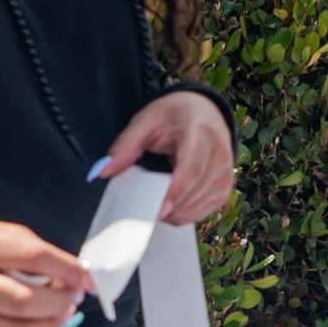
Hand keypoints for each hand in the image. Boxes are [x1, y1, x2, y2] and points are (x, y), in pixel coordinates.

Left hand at [102, 91, 234, 225]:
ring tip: (154, 206)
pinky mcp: (225, 187)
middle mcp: (220, 153)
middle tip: (142, 214)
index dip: (176, 192)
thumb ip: (124, 146)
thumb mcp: (146, 122)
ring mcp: (226, 172)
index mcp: (200, 132)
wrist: (205, 112)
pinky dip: (186, 214)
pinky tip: (170, 207)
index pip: (191, 168)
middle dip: (169, 207)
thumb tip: (102, 171)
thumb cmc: (175, 116)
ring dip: (176, 213)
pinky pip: (205, 210)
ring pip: (200, 205)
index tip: (158, 209)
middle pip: (195, 190)